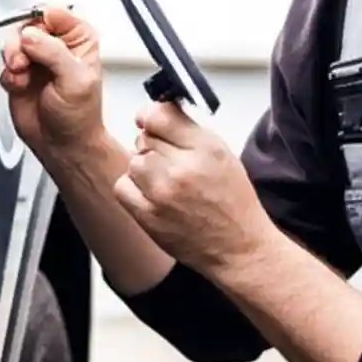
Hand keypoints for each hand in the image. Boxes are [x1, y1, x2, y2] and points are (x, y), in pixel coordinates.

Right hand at [0, 5, 103, 152]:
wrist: (62, 144)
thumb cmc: (79, 116)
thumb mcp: (75, 80)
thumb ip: (53, 53)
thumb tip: (30, 36)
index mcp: (79, 38)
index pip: (55, 12)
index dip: (40, 21)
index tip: (33, 35)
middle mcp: (56, 44)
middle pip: (28, 23)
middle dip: (21, 41)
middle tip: (22, 60)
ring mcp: (36, 58)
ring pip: (13, 41)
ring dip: (13, 57)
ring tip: (21, 74)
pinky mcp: (19, 72)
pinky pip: (3, 62)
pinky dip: (8, 75)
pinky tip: (20, 86)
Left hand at [113, 101, 277, 273]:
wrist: (238, 248)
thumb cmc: (232, 201)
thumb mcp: (221, 154)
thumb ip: (188, 130)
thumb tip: (152, 113)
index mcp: (205, 149)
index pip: (159, 115)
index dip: (151, 116)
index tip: (152, 121)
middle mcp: (182, 169)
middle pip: (144, 138)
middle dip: (153, 145)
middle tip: (170, 161)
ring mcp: (163, 194)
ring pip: (133, 162)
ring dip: (143, 168)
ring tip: (164, 180)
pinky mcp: (148, 216)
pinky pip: (122, 187)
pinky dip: (133, 188)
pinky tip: (151, 194)